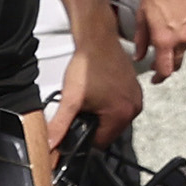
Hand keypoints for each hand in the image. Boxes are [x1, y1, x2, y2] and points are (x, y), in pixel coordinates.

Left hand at [51, 25, 143, 150]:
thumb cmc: (88, 65)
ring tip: (91, 99)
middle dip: (94, 124)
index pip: (101, 143)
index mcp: (121, 114)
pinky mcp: (135, 88)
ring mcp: (136, 97)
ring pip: (116, 119)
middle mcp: (134, 107)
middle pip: (110, 132)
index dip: (85, 136)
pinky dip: (110, 104)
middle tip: (82, 108)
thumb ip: (59, 125)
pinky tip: (99, 92)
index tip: (77, 123)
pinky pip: (122, 106)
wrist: (97, 40)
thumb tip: (49, 144)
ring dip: (102, 115)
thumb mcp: (70, 99)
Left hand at [134, 0, 185, 80]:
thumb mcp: (141, 17)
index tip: (155, 78)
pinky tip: (175, 22)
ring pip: (184, 46)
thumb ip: (141, 40)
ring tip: (165, 35)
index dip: (159, 78)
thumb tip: (139, 53)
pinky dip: (183, 33)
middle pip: (177, 62)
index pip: (165, 69)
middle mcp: (182, 37)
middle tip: (158, 63)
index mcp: (165, 39)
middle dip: (168, 65)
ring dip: (175, 47)